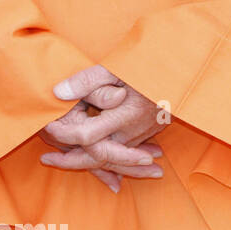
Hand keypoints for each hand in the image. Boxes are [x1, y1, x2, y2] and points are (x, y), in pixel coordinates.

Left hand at [39, 65, 166, 191]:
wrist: (184, 73)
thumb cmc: (149, 66)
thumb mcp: (117, 67)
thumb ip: (88, 80)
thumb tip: (58, 93)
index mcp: (126, 114)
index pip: (87, 135)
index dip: (64, 134)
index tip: (48, 126)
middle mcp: (134, 130)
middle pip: (97, 157)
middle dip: (70, 161)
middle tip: (46, 160)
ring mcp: (142, 135)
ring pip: (111, 158)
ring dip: (86, 163)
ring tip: (61, 161)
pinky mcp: (148, 134)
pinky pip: (123, 154)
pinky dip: (107, 161)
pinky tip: (95, 163)